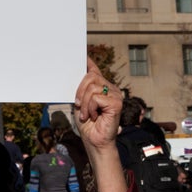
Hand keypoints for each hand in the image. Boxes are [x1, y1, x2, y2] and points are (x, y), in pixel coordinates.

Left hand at [74, 57, 127, 191]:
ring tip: (86, 114)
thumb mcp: (80, 102)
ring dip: (84, 103)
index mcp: (101, 86)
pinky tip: (93, 116)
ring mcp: (115, 94)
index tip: (80, 50)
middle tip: (79, 106)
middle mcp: (110, 87)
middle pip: (89, 76)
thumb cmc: (88, 123)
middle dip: (79, 91)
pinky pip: (95, 97)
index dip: (87, 60)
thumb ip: (80, 89)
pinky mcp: (116, 102)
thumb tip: (75, 74)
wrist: (95, 140)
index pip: (93, 69)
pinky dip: (90, 108)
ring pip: (91, 86)